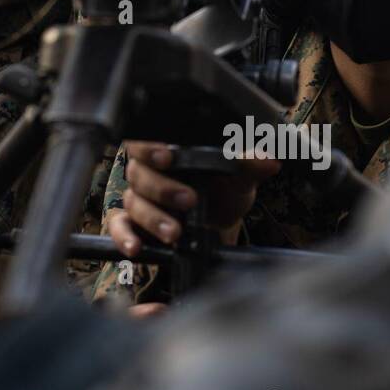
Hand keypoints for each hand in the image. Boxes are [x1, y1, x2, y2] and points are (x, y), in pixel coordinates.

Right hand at [107, 141, 279, 258]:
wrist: (219, 222)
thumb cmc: (223, 189)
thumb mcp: (239, 177)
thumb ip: (250, 166)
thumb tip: (269, 161)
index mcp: (167, 150)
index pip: (146, 140)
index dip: (151, 147)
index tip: (169, 156)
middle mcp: (147, 172)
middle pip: (140, 174)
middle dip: (163, 188)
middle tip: (189, 200)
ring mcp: (138, 198)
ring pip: (134, 203)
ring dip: (153, 218)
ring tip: (174, 232)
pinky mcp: (133, 224)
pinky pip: (119, 228)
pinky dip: (125, 238)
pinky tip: (136, 248)